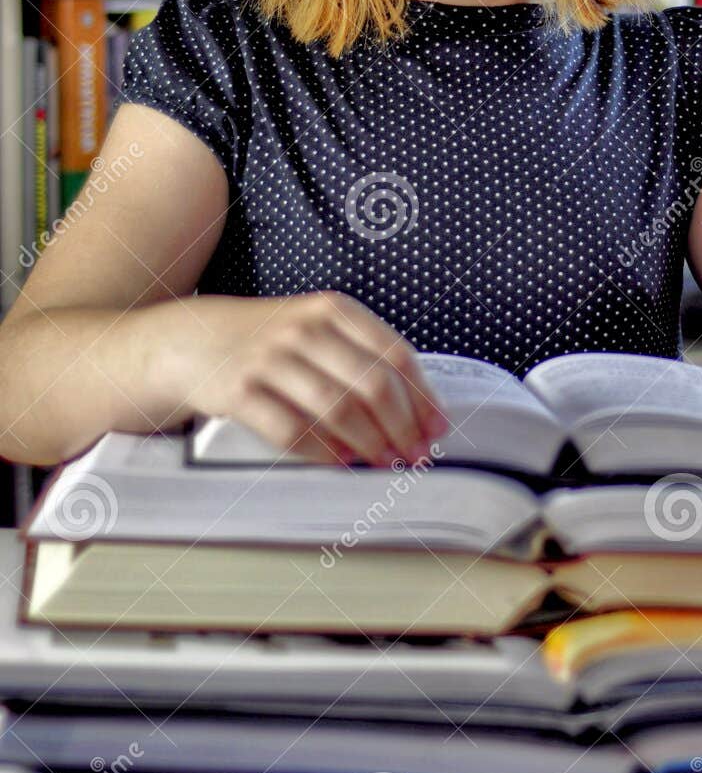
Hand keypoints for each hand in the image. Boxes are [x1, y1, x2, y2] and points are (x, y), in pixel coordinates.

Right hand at [175, 289, 447, 467]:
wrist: (193, 341)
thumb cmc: (270, 340)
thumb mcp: (316, 327)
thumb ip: (361, 355)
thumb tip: (416, 408)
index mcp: (333, 310)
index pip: (395, 353)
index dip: (422, 396)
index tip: (437, 428)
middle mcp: (305, 329)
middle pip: (373, 384)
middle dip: (402, 426)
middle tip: (415, 454)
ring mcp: (270, 359)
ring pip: (338, 409)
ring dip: (370, 443)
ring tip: (384, 462)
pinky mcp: (240, 392)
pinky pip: (292, 431)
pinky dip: (324, 453)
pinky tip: (341, 462)